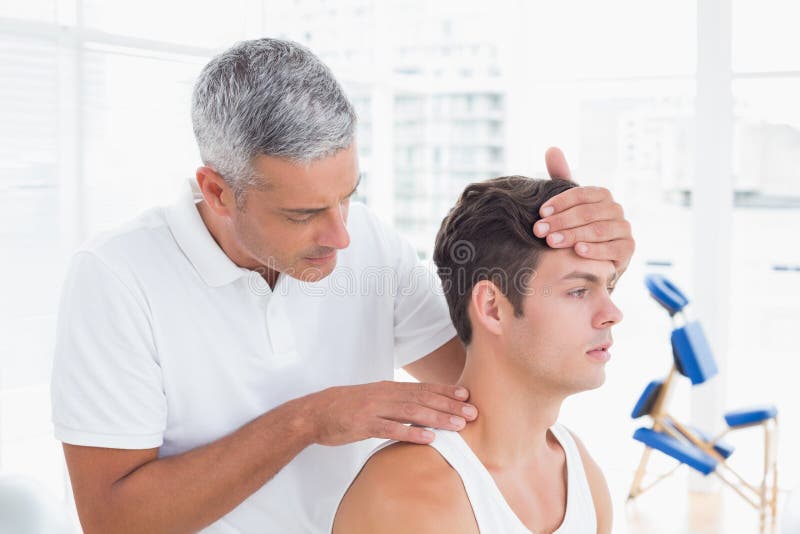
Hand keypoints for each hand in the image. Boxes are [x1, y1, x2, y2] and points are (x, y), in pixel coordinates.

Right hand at [308, 381, 477, 445]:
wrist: (316, 412)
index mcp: (388, 388)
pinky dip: (411, 432)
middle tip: (472, 412)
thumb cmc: (347, 407)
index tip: (466, 395)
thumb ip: (395, 400)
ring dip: (437, 418)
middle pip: (423, 398)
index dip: (445, 391)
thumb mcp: (374, 397)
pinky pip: (391, 429)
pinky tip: (428, 438)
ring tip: (458, 425)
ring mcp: (375, 409)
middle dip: (449, 405)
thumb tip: (420, 405)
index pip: (422, 388)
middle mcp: (385, 395)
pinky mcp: (364, 425)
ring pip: (411, 412)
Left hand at [536, 146, 634, 274]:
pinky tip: (578, 251)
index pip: (581, 194)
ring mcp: (624, 229)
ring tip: (552, 241)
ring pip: (598, 230)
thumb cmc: (575, 228)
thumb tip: (551, 149)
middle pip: (587, 213)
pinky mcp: (628, 249)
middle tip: (540, 230)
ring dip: (573, 235)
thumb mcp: (566, 204)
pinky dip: (595, 249)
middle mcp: (615, 209)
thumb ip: (560, 177)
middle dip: (561, 221)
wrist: (588, 261)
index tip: (540, 212)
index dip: (560, 202)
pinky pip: (613, 248)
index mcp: (601, 195)